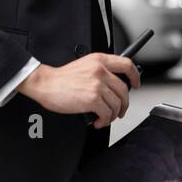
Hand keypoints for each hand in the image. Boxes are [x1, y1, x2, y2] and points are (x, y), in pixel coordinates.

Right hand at [17, 52, 141, 128]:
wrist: (46, 83)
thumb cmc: (61, 78)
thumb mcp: (84, 66)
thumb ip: (100, 71)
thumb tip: (113, 87)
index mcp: (99, 60)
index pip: (127, 64)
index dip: (135, 75)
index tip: (136, 83)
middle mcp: (100, 70)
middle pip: (124, 90)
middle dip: (124, 104)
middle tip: (119, 111)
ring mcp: (97, 84)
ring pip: (117, 104)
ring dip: (112, 115)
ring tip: (104, 118)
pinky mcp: (92, 99)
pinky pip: (107, 113)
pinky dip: (104, 121)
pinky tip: (97, 121)